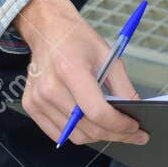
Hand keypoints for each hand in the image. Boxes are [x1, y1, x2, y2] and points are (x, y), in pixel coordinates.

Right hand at [14, 0, 147, 146]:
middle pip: (87, 128)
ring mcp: (37, 100)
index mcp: (70, 69)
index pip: (97, 112)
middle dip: (115, 134)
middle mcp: (49, 88)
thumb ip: (124, 87)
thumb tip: (136, 112)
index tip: (136, 128)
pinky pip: (59, 134)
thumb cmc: (77, 39)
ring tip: (113, 129)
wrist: (47, 30)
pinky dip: (78, 134)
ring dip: (98, 136)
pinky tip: (92, 126)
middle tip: (132, 133)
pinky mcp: (30, 106)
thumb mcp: (108, 56)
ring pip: (75, 136)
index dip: (120, 125)